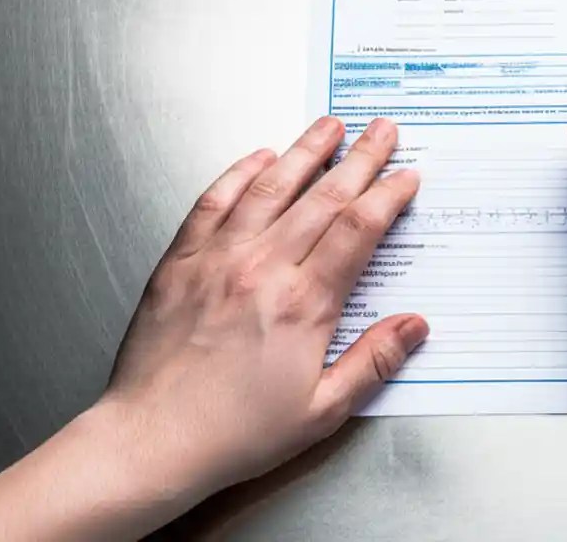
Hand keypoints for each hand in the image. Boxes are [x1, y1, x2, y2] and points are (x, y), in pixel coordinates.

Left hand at [101, 116, 427, 499]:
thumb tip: (415, 325)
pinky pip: (213, 202)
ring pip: (270, 187)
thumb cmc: (235, 432)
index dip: (387, 196)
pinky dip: (239, 173)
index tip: (406, 176)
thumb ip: (373, 361)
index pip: (358, 230)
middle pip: (323, 198)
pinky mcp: (180, 262)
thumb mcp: (322, 410)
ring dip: (305, 151)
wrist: (151, 440)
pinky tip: (258, 157)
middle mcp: (262, 268)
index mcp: (303, 304)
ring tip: (329, 125)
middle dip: (360, 159)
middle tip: (383, 130)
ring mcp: (217, 259)